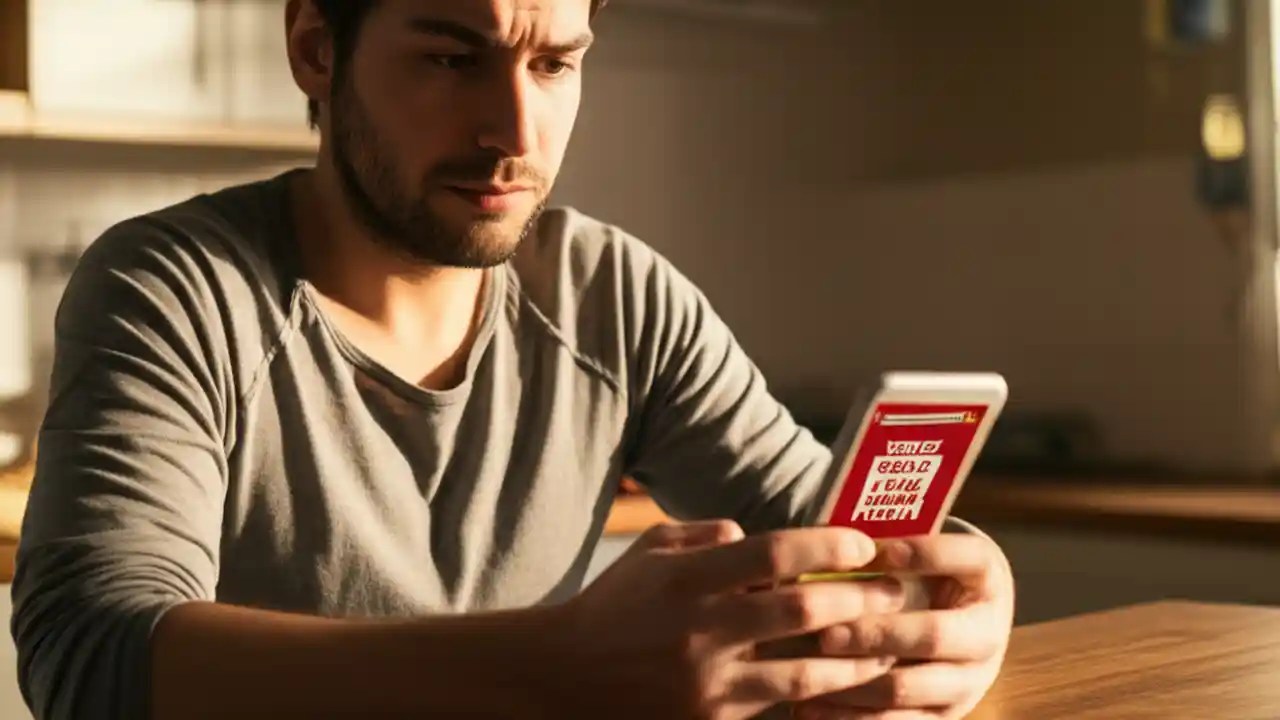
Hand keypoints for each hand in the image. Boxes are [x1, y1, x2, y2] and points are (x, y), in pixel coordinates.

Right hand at [560, 520, 911, 719]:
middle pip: (803, 610)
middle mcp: (701, 629)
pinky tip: (847, 686)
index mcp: (687, 577)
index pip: (774, 552)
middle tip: (898, 588)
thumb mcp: (651, 550)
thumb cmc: (614, 605)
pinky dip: (819, 695)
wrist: (563, 678)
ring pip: (807, 670)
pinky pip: (782, 706)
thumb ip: (708, 536)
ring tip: (889, 643)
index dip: (828, 544)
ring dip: (857, 656)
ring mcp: (708, 683)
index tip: (862, 542)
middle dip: (862, 597)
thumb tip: (762, 538)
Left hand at [793, 533, 1014, 719]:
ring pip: (910, 686)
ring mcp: (971, 679)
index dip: (925, 553)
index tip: (878, 551)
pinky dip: (852, 717)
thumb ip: (891, 545)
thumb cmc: (927, 572)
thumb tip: (834, 537)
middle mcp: (988, 631)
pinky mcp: (946, 714)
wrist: (964, 621)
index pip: (967, 558)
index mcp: (987, 577)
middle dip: (876, 633)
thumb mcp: (925, 551)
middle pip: (935, 635)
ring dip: (855, 681)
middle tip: (826, 632)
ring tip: (808, 670)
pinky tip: (810, 708)